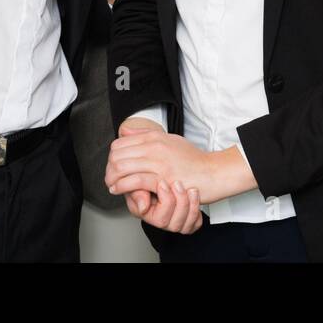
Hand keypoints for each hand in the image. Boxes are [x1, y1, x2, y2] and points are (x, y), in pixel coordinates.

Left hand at [105, 127, 254, 218]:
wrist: (214, 172)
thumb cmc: (193, 160)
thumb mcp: (169, 140)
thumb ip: (146, 136)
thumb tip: (125, 132)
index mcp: (154, 137)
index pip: (120, 143)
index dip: (112, 157)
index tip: (113, 167)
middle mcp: (153, 146)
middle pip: (117, 155)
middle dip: (109, 169)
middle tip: (110, 178)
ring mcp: (158, 162)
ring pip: (121, 166)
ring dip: (112, 178)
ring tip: (112, 185)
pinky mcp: (162, 178)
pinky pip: (134, 181)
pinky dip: (121, 186)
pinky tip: (118, 189)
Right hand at [142, 178, 203, 234]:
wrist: (153, 178)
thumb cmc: (144, 182)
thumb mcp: (136, 185)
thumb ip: (138, 195)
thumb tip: (143, 207)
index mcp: (148, 216)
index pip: (160, 219)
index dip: (166, 200)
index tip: (163, 183)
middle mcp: (162, 222)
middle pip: (175, 224)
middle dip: (180, 202)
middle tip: (178, 183)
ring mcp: (174, 222)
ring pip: (186, 225)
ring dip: (192, 206)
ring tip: (192, 190)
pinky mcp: (185, 221)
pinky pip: (195, 224)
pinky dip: (197, 212)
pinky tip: (194, 198)